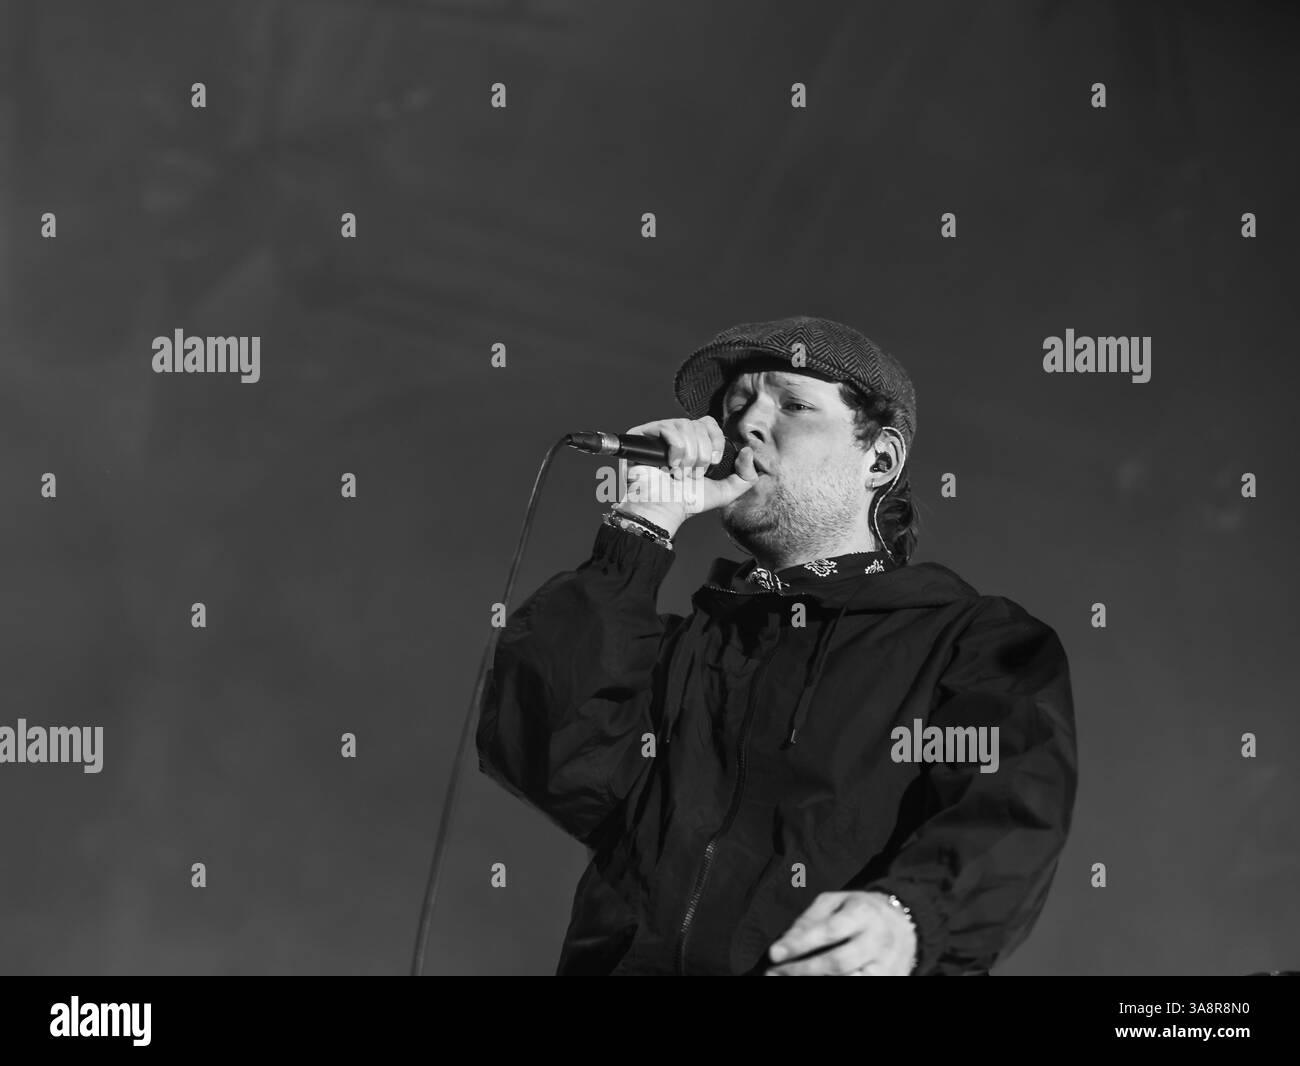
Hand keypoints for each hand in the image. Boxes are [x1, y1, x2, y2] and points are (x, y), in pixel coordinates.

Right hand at [616, 415, 758, 535]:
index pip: (710, 424)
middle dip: (701, 454)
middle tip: (693, 474)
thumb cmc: (688, 501)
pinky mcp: (643, 434)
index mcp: (694, 441)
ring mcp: (659, 433)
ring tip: (680, 474)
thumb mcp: (726, 492)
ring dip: (688, 456)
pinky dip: (675, 451)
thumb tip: (749, 451)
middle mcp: (677, 434)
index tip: (711, 465)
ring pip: (685, 426)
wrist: (665, 509)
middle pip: (699, 424)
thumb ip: (746, 476)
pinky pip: (668, 428)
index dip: (715, 442)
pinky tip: (669, 467)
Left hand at [765, 891, 916, 975]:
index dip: (800, 944)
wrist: (906, 924)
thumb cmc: (860, 910)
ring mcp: (887, 966)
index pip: (829, 931)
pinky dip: (834, 987)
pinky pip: (859, 988)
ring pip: (850, 981)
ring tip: (789, 981)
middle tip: (774, 974)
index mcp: (863, 913)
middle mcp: (878, 941)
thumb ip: (810, 919)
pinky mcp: (891, 981)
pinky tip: (813, 983)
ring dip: (816, 982)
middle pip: (838, 963)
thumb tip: (785, 943)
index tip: (774, 953)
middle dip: (802, 971)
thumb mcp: (836, 901)